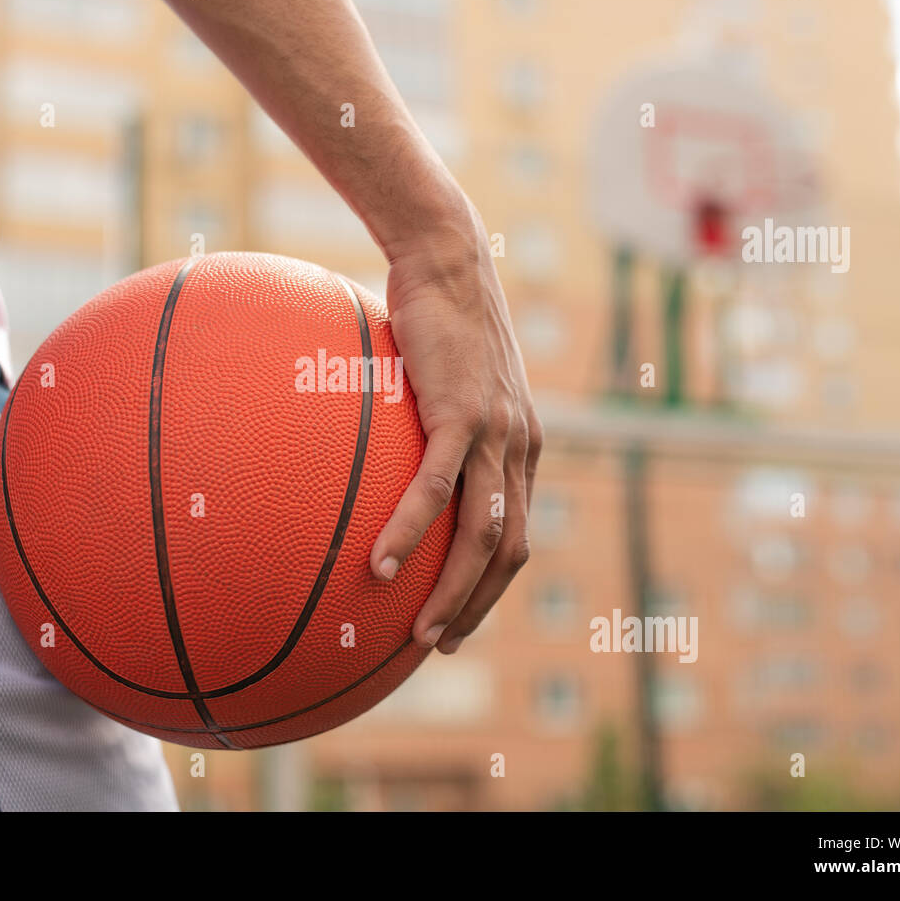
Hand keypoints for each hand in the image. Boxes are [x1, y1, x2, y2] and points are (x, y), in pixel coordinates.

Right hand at [369, 195, 542, 653]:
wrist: (447, 258)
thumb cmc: (432, 314)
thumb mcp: (438, 378)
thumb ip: (429, 423)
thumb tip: (381, 450)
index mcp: (520, 445)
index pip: (516, 531)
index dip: (493, 582)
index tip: (459, 614)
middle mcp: (520, 446)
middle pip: (510, 548)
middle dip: (480, 605)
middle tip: (440, 642)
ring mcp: (496, 433)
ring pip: (482, 534)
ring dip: (454, 592)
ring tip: (420, 632)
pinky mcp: (464, 414)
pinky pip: (435, 490)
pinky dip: (409, 535)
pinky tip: (378, 567)